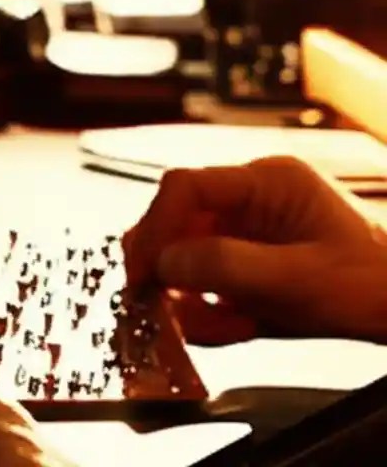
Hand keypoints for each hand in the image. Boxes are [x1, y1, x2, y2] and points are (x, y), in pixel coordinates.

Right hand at [123, 155, 386, 343]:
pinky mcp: (248, 260)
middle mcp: (251, 198)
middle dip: (166, 269)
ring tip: (220, 326)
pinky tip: (236, 326)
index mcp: (268, 181)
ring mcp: (248, 229)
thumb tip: (164, 263)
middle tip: (157, 307)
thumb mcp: (300, 281)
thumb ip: (228, 267)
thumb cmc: (373, 286)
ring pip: (183, 256)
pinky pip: (204, 281)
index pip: (184, 187)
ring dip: (189, 298)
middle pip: (175, 220)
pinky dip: (208, 310)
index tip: (144, 273)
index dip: (155, 227)